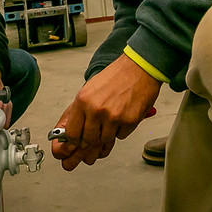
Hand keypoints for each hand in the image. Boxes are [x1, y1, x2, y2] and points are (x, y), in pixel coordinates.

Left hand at [51, 54, 161, 170]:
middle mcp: (96, 109)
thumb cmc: (116, 76)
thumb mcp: (90, 89)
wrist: (139, 67)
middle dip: (92, 140)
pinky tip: (123, 116)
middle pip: (88, 140)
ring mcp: (113, 116)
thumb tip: (71, 132)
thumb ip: (80, 110)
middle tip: (97, 133)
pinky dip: (121, 130)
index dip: (74, 141)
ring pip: (105, 140)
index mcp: (82, 100)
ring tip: (112, 121)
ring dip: (107, 135)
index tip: (75, 143)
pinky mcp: (129, 121)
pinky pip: (121, 136)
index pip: (72, 133)